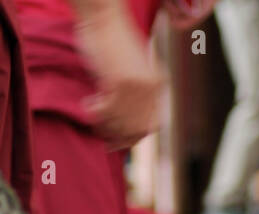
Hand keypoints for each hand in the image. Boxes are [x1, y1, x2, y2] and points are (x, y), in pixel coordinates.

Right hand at [77, 8, 163, 149]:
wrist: (103, 16)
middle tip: (100, 133)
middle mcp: (152, 89)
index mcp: (159, 86)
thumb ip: (135, 90)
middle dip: (118, 136)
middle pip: (138, 129)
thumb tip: (124, 119)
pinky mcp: (120, 82)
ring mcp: (138, 86)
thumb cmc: (111, 40)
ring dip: (104, 124)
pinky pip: (108, 110)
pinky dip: (96, 112)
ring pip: (122, 122)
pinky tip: (88, 104)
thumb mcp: (132, 68)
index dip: (134, 137)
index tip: (117, 141)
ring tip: (92, 116)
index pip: (151, 126)